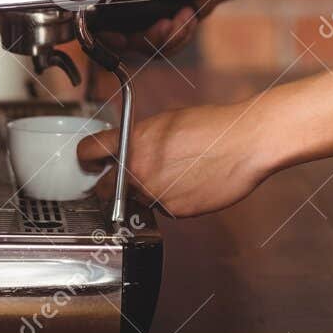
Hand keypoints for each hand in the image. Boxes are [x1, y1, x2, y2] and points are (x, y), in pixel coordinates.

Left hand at [76, 99, 277, 217]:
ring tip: (175, 174)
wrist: (244, 143)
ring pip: (137, 200)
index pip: (88, 152)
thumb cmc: (212, 127)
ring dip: (146, 192)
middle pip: (105, 187)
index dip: (87, 158)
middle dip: (111, 185)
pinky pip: (163, 208)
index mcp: (132, 142)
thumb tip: (129, 147)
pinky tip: (190, 184)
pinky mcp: (175, 211)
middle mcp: (138, 171)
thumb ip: (141, 138)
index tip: (89, 163)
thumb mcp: (166, 121)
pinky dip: (171, 200)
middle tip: (124, 179)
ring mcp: (155, 194)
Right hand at [95, 0, 218, 61]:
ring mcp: (141, 25)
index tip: (122, 39)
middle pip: (127, 43)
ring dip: (173, 35)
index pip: (98, 23)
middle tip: (168, 22)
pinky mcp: (159, 35)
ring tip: (186, 13)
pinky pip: (165, 50)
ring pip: (150, 49)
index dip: (107, 37)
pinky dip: (181, 36)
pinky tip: (189, 18)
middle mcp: (125, 12)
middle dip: (153, 37)